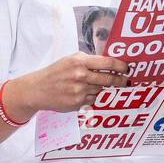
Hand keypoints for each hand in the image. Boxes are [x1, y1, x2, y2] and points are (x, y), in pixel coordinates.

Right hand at [7, 52, 128, 117]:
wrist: (37, 89)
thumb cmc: (56, 72)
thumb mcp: (71, 60)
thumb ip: (89, 60)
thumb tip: (111, 63)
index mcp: (79, 61)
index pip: (108, 62)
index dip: (121, 66)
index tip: (127, 69)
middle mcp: (80, 75)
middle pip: (109, 78)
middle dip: (120, 80)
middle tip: (125, 81)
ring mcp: (79, 90)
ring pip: (101, 89)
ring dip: (101, 88)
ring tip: (93, 84)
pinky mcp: (77, 103)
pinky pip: (93, 99)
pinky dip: (91, 96)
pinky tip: (81, 93)